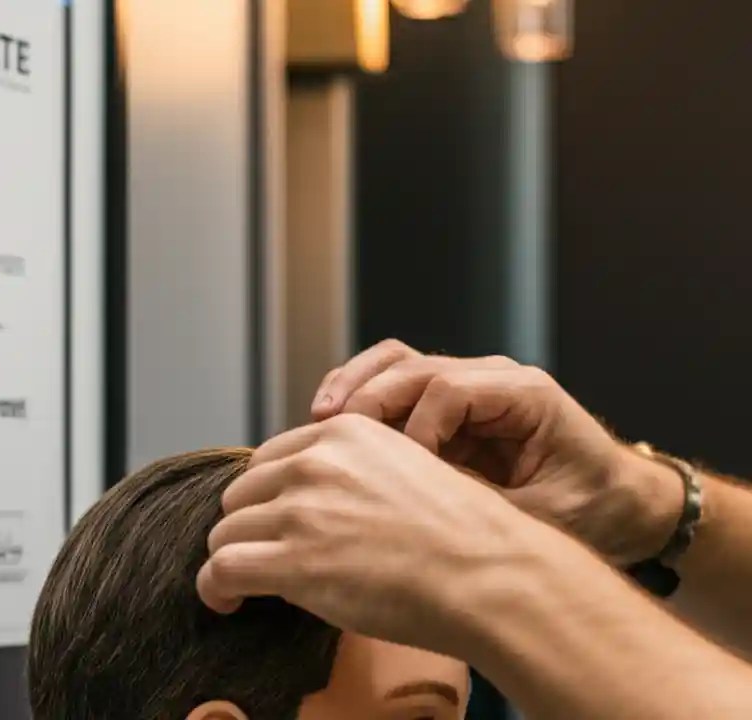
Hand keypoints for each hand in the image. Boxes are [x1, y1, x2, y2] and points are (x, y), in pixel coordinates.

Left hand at [196, 415, 531, 653]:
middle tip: (262, 559)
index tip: (275, 526)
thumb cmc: (464, 538)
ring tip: (241, 587)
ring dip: (231, 558)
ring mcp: (301, 509)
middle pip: (243, 492)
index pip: (273, 459)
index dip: (268, 498)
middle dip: (249, 526)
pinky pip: (221, 569)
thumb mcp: (406, 470)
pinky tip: (225, 603)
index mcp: (346, 432)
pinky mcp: (291, 559)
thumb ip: (353, 472)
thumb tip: (309, 502)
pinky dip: (213, 588)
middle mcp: (316, 462)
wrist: (492, 576)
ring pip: (226, 530)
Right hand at [309, 339, 682, 565]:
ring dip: (354, 387)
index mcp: (526, 395)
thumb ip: (480, 502)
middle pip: (412, 365)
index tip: (401, 474)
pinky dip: (360, 399)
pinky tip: (329, 423)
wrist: (624, 505)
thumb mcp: (545, 518)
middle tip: (328, 433)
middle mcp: (494, 378)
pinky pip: (395, 388)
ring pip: (396, 364)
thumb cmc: (596, 511)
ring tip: (318, 418)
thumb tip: (410, 500)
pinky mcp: (449, 408)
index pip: (448, 388)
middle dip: (366, 398)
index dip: (414, 428)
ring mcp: (469, 387)